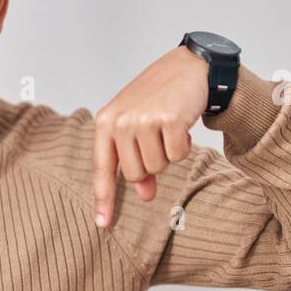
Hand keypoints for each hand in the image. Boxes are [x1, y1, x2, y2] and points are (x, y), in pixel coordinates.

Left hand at [93, 45, 207, 227]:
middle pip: (136, 174)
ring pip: (158, 167)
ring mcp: (143, 120)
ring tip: (168, 127)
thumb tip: (144, 195)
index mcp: (106, 122)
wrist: (188, 67)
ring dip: (168, 153)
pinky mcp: (168, 120)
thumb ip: (135, 158)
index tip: (102, 223)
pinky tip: (181, 123)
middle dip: (152, 164)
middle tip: (158, 139)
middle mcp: (120, 122)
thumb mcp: (138, 126)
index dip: (103, 198)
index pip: (102, 168)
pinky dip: (184, 145)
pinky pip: (178, 155)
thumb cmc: (158, 97)